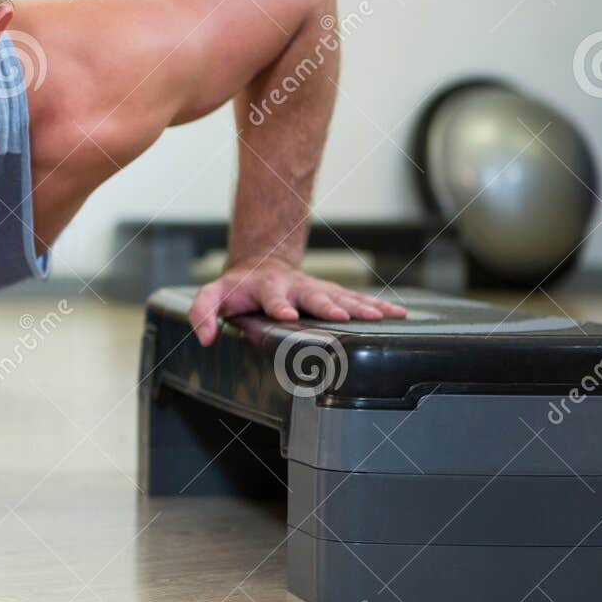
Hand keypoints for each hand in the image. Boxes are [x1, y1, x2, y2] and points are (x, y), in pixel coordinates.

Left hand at [187, 257, 406, 346]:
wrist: (262, 263)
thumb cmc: (238, 287)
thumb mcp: (213, 295)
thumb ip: (203, 312)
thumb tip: (205, 338)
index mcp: (267, 288)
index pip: (272, 298)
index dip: (278, 305)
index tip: (285, 314)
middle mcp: (296, 287)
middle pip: (314, 296)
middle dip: (328, 306)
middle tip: (342, 316)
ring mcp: (317, 289)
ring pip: (342, 296)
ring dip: (360, 307)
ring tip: (380, 317)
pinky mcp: (333, 293)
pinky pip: (359, 298)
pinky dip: (379, 305)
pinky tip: (398, 313)